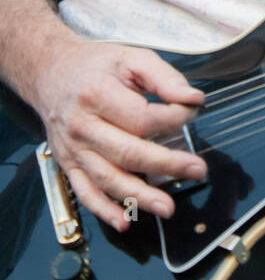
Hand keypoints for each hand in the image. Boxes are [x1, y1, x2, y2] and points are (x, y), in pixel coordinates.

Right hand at [30, 38, 207, 231]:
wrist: (51, 74)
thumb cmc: (96, 66)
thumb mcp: (131, 58)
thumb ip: (165, 77)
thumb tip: (194, 98)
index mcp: (97, 94)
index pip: (141, 117)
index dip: (173, 118)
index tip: (191, 113)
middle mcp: (82, 126)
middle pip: (127, 153)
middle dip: (166, 165)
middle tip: (197, 170)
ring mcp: (74, 150)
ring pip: (108, 179)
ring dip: (139, 197)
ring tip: (167, 207)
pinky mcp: (68, 165)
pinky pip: (86, 193)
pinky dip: (104, 211)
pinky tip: (124, 221)